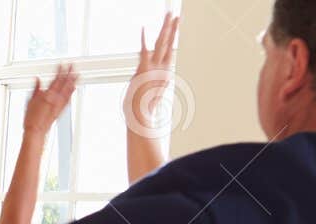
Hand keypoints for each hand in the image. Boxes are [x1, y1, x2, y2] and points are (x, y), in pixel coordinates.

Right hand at [23, 64, 77, 136]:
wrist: (36, 131)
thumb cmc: (31, 118)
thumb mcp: (30, 101)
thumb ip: (36, 88)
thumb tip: (37, 79)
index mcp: (48, 95)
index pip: (56, 79)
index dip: (60, 70)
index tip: (62, 63)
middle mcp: (56, 99)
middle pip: (64, 82)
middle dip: (69, 73)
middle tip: (73, 65)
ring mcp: (59, 104)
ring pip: (68, 90)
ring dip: (73, 81)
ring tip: (77, 74)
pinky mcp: (61, 110)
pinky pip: (68, 98)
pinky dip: (72, 92)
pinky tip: (74, 88)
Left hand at [124, 13, 179, 133]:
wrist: (140, 116)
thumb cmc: (141, 110)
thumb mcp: (145, 97)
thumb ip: (144, 88)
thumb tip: (139, 85)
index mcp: (162, 73)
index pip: (167, 51)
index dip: (170, 39)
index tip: (173, 28)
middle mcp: (160, 68)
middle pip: (167, 43)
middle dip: (172, 28)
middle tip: (176, 15)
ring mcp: (154, 67)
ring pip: (161, 43)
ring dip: (165, 28)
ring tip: (170, 15)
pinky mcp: (144, 69)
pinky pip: (143, 51)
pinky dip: (143, 40)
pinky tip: (143, 28)